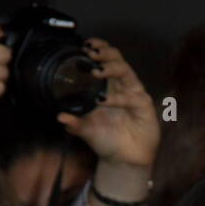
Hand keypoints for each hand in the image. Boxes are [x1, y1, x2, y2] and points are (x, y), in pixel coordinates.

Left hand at [58, 39, 158, 169]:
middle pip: (117, 59)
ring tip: (96, 71)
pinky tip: (104, 100)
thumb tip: (60, 117)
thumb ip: (74, 123)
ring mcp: (134, 95)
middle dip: (104, 52)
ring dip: (111, 68)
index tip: (85, 45)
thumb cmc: (107, 140)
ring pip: (126, 71)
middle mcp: (122, 87)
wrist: (124, 160)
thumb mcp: (86, 130)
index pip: (105, 59)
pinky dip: (118, 98)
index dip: (98, 48)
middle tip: (90, 53)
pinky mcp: (144, 106)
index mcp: (108, 86)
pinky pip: (132, 97)